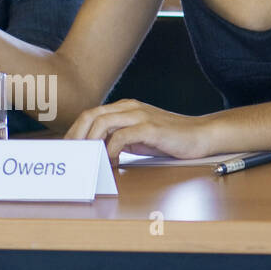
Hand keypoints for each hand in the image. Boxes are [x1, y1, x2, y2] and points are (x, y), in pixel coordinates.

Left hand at [65, 98, 214, 161]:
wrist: (202, 134)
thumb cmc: (169, 139)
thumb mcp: (138, 137)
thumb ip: (118, 139)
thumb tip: (96, 152)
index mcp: (124, 107)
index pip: (91, 114)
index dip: (76, 130)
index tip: (68, 147)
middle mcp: (129, 107)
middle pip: (91, 116)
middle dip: (76, 135)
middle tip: (71, 154)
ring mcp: (139, 115)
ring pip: (102, 123)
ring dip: (91, 142)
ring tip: (87, 158)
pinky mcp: (150, 128)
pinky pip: (122, 136)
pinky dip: (111, 150)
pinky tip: (111, 162)